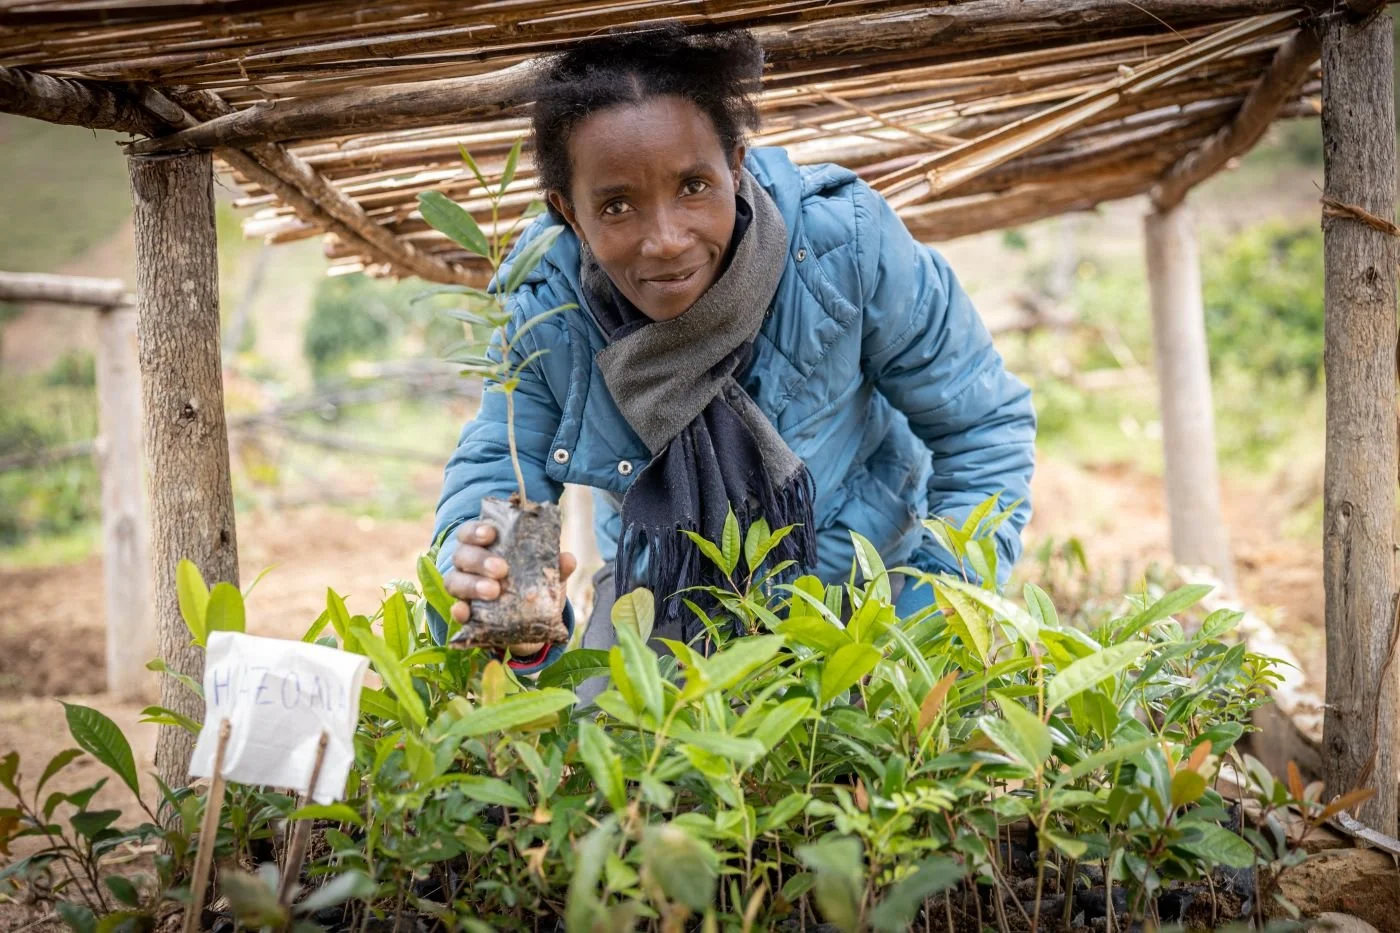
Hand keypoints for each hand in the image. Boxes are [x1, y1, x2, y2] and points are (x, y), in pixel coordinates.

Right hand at [444, 520, 576, 654]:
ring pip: (454, 581)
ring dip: (472, 584)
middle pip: (462, 555)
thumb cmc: (532, 583)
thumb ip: (555, 566)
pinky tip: (464, 611)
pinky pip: (456, 610)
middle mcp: (468, 564)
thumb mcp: (546, 574)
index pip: (470, 532)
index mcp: (483, 546)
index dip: (476, 530)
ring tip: (494, 591)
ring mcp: (463, 588)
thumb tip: (568, 560)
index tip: (491, 533)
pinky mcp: (465, 612)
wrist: (530, 620)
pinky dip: (458, 611)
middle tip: (501, 569)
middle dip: (480, 560)